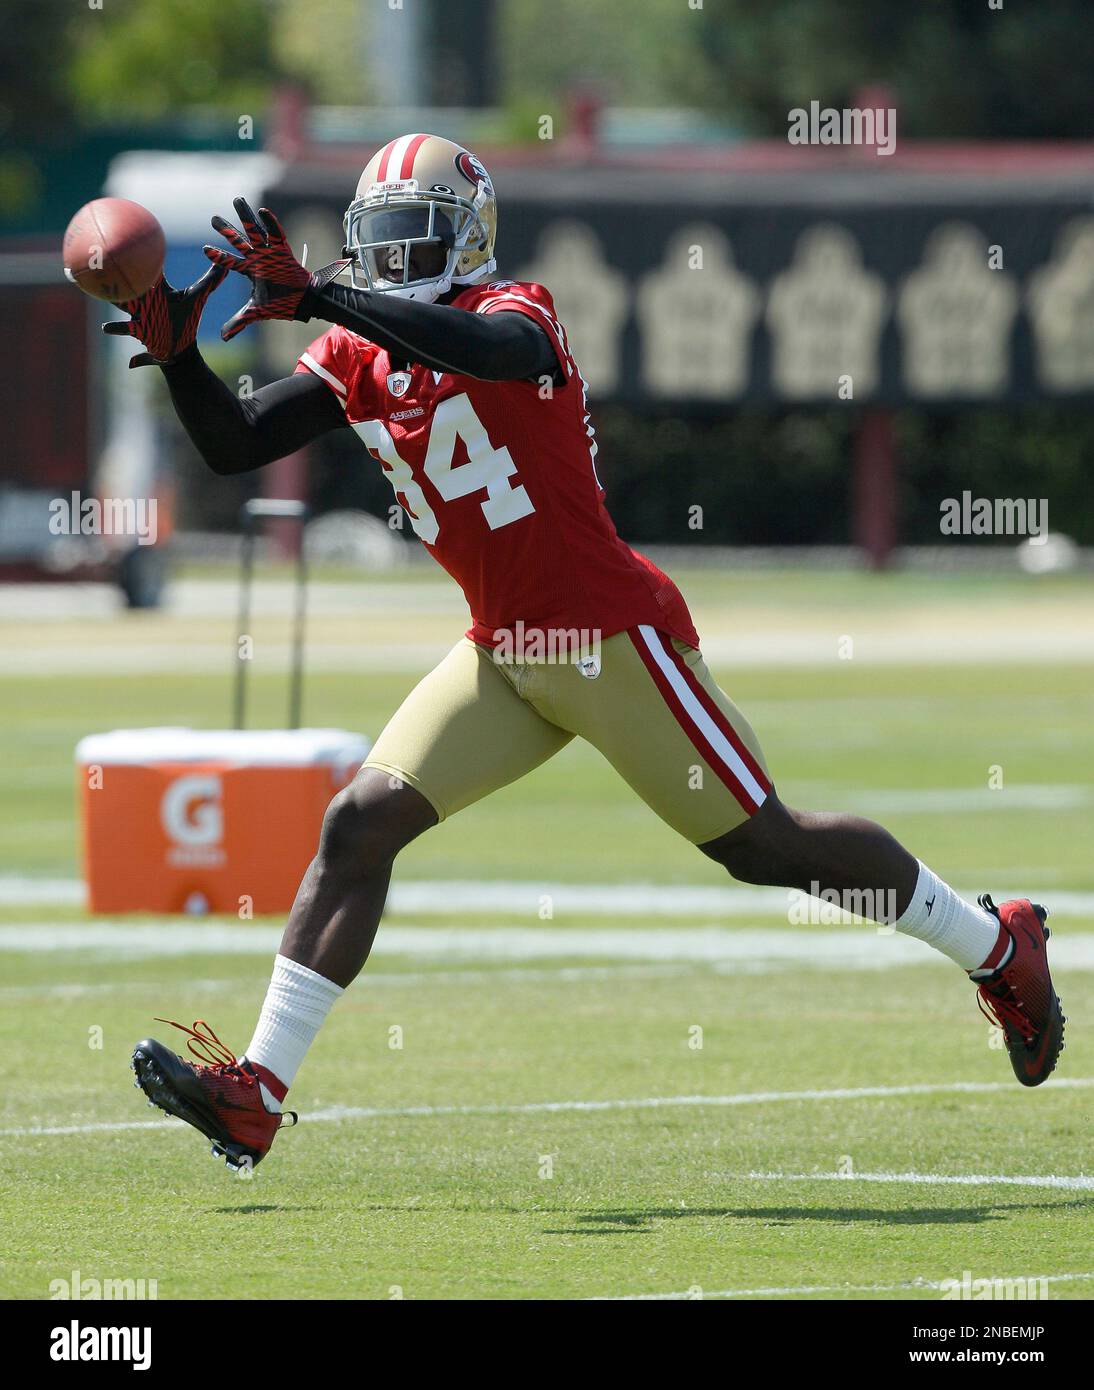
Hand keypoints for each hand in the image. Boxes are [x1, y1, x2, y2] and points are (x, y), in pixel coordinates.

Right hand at [101, 263, 227, 366]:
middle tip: (96, 253)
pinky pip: (124, 329)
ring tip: (90, 286)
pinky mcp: (137, 331)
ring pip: (120, 302)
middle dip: (113, 268)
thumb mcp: (198, 298)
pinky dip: (116, 328)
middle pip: (127, 280)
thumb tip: (226, 265)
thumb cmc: (187, 320)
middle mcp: (145, 299)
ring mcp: (138, 314)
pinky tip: (105, 327)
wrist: (180, 350)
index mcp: (158, 289)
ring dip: (109, 294)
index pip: (149, 267)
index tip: (130, 234)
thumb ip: (211, 281)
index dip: (142, 252)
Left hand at [203, 196, 348, 340]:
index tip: (204, 249)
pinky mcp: (284, 251)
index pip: (230, 262)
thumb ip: (239, 321)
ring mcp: (270, 253)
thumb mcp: (256, 313)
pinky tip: (263, 212)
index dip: (218, 256)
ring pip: (256, 232)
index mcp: (251, 271)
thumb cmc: (281, 305)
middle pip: (239, 241)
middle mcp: (258, 259)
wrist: (303, 303)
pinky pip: (277, 235)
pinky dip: (271, 224)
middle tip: (213, 219)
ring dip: (246, 217)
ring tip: (237, 201)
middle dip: (226, 230)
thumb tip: (223, 337)